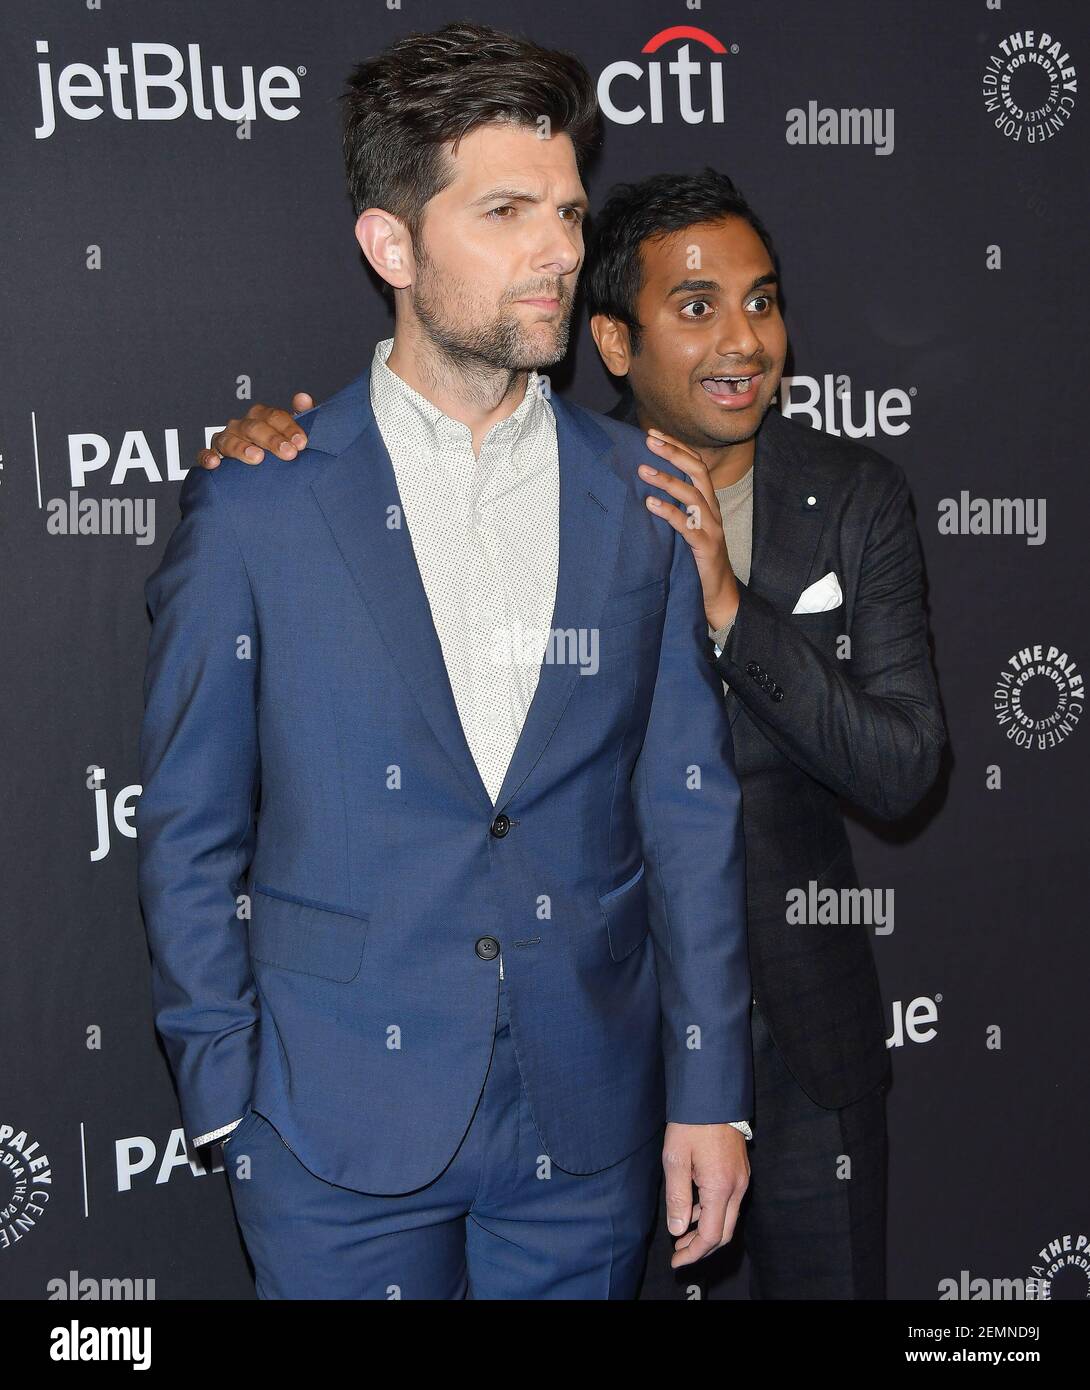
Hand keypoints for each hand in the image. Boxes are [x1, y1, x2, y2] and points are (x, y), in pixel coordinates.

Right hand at [198, 393, 313, 468]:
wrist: (265, 473)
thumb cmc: (281, 449)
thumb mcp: (294, 434)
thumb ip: (303, 415)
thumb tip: (304, 398)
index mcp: (261, 417)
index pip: (273, 416)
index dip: (288, 428)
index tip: (302, 443)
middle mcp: (242, 426)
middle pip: (254, 427)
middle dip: (272, 439)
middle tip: (288, 453)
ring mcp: (226, 440)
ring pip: (229, 440)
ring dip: (242, 448)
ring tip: (257, 457)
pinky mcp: (213, 456)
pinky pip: (205, 455)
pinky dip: (208, 457)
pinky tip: (215, 463)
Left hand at [639, 430, 738, 631]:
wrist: (718, 596)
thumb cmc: (696, 562)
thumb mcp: (685, 530)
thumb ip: (673, 510)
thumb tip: (642, 491)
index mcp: (707, 504)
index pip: (696, 465)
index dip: (677, 447)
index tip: (653, 433)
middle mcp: (712, 511)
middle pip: (698, 471)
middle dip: (673, 452)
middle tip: (649, 440)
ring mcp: (711, 528)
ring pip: (693, 495)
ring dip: (667, 479)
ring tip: (643, 470)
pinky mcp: (706, 548)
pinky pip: (688, 526)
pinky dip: (669, 512)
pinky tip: (650, 504)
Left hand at [662, 1121, 749, 1267]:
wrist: (713, 1095)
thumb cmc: (692, 1123)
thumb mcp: (675, 1158)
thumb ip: (677, 1197)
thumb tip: (677, 1230)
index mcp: (721, 1187)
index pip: (711, 1235)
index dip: (693, 1252)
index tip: (676, 1260)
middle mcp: (737, 1187)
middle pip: (724, 1232)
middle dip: (701, 1247)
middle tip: (679, 1253)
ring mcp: (742, 1179)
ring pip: (728, 1218)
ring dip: (707, 1230)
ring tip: (682, 1234)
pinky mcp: (740, 1171)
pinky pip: (730, 1202)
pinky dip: (713, 1213)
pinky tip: (694, 1210)